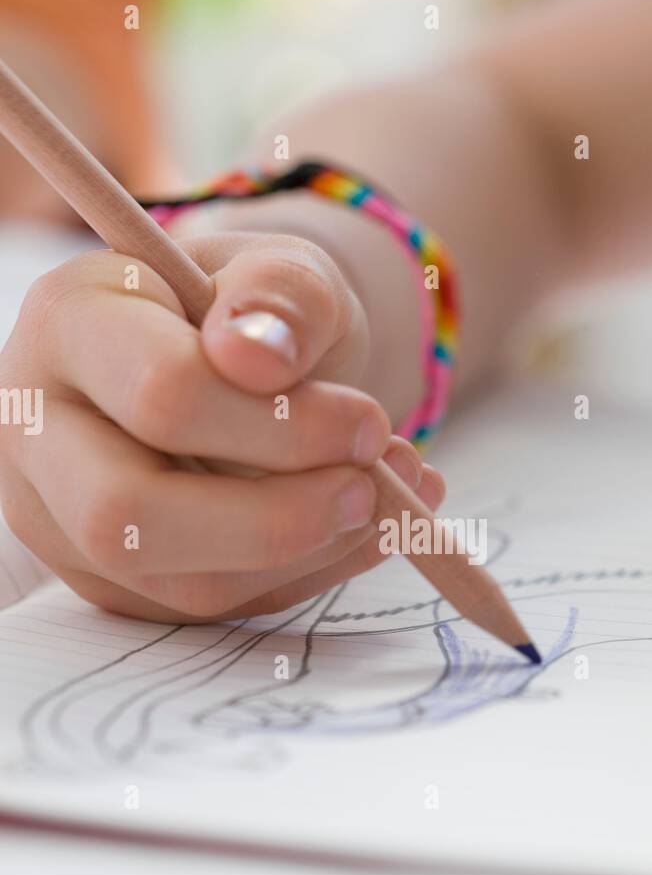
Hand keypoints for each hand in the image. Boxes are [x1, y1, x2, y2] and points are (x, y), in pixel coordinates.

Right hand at [0, 231, 444, 620]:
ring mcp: (66, 521)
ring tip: (388, 499)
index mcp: (67, 325)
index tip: (369, 422)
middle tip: (371, 490)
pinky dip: (311, 574)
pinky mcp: (118, 582)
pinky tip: (368, 529)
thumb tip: (259, 356)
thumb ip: (281, 293)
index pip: (161, 394)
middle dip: (276, 518)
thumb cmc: (251, 308)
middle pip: (129, 516)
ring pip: (180, 583)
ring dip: (308, 553)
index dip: (280, 423)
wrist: (237, 356)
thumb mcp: (280, 268)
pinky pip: (219, 606)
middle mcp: (41, 431)